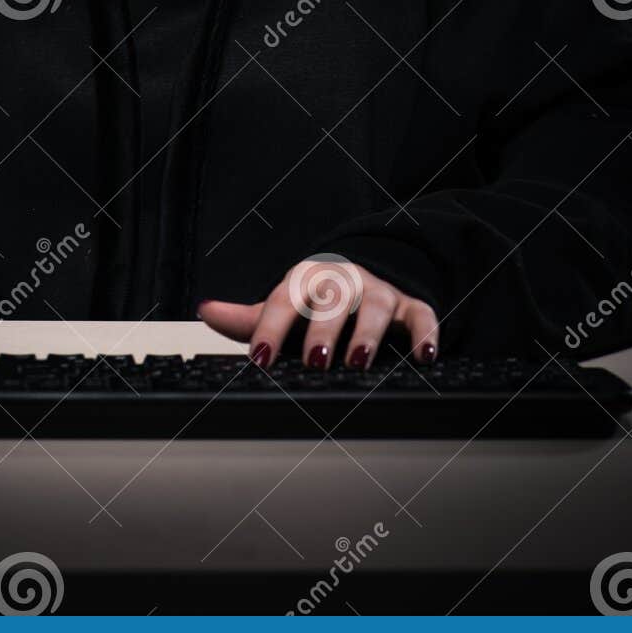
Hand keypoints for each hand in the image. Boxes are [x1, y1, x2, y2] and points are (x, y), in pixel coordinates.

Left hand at [198, 257, 438, 369]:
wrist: (364, 271)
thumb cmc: (316, 299)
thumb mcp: (284, 304)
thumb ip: (249, 317)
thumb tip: (206, 312)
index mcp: (305, 280)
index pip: (283, 301)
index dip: (269, 329)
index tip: (259, 359)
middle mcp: (342, 281)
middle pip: (331, 299)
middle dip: (323, 329)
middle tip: (314, 361)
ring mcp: (377, 291)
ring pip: (374, 306)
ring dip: (367, 332)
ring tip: (358, 361)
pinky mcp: (409, 304)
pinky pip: (421, 315)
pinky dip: (425, 334)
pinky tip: (423, 357)